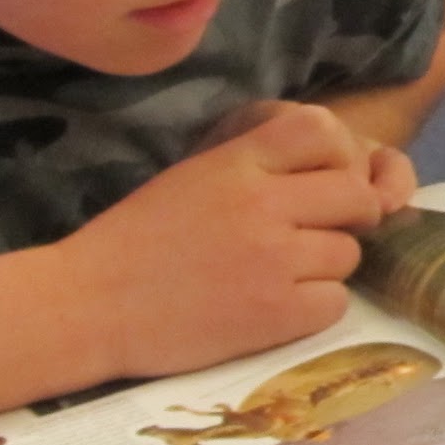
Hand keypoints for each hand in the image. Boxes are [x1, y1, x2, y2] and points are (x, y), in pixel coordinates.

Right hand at [58, 104, 391, 379]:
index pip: (321, 130)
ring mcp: (274, 260)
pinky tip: (279, 308)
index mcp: (236, 162)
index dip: (337, 156)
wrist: (87, 306)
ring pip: (350, 254)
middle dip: (349, 217)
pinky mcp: (277, 314)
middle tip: (317, 235)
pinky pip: (336, 303)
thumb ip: (255, 166)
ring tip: (284, 276)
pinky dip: (316, 308)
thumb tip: (324, 169)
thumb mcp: (194, 175)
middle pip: (356, 196)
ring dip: (327, 268)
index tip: (323, 180)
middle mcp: (264, 203)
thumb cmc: (135, 240)